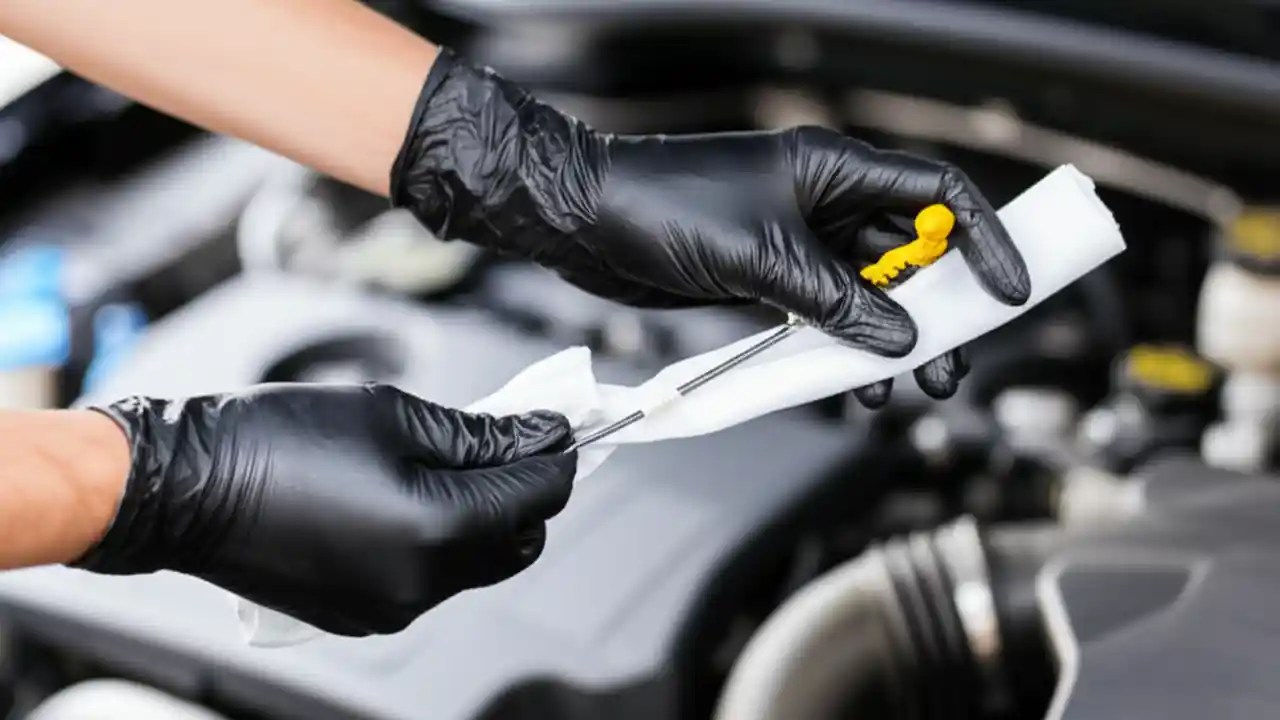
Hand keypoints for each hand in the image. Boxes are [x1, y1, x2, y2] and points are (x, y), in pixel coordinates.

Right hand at [74, 384, 575, 635]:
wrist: (186, 487)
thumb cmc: (279, 438)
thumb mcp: (395, 415)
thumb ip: (480, 435)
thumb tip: (538, 436)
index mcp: (439, 530)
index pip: (537, 496)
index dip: (557, 453)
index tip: (560, 421)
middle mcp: (424, 584)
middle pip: (518, 542)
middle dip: (526, 491)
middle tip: (508, 439)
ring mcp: (393, 608)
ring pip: (478, 564)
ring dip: (484, 516)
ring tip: (451, 461)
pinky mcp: (365, 616)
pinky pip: (432, 580)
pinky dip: (441, 541)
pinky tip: (412, 496)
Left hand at [391, 50, 1029, 404]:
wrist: (587, 222)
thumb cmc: (663, 206)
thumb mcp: (762, 258)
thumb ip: (837, 302)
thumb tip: (899, 340)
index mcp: (832, 168)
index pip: (937, 191)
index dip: (983, 237)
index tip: (1008, 289)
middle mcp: (823, 200)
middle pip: (911, 251)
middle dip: (938, 310)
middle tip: (950, 366)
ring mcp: (797, 240)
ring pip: (870, 292)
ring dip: (892, 340)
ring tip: (903, 388)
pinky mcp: (769, 277)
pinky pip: (827, 314)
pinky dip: (844, 347)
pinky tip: (850, 383)